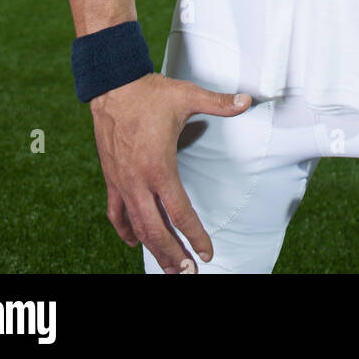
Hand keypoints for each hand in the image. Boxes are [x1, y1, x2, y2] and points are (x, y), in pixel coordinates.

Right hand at [90, 71, 250, 273]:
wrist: (112, 85)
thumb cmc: (151, 93)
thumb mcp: (187, 95)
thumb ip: (218, 102)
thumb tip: (247, 99)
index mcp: (159, 167)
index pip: (179, 212)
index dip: (195, 235)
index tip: (207, 252)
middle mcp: (138, 181)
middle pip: (156, 230)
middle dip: (174, 255)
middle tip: (190, 273)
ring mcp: (122, 182)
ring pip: (136, 227)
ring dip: (153, 249)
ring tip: (168, 268)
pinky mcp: (111, 178)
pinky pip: (116, 213)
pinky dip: (126, 231)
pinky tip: (135, 242)